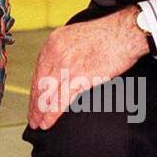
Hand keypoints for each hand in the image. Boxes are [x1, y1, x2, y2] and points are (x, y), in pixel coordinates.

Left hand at [26, 5, 149, 130]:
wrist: (124, 32)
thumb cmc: (106, 34)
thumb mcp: (75, 35)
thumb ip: (63, 49)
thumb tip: (57, 66)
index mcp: (53, 42)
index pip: (38, 70)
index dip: (35, 89)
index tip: (33, 100)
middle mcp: (56, 54)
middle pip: (39, 84)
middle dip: (34, 103)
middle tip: (32, 118)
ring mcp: (67, 67)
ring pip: (47, 94)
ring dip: (41, 112)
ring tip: (38, 124)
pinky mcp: (80, 78)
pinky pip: (61, 100)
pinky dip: (52, 114)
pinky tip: (48, 122)